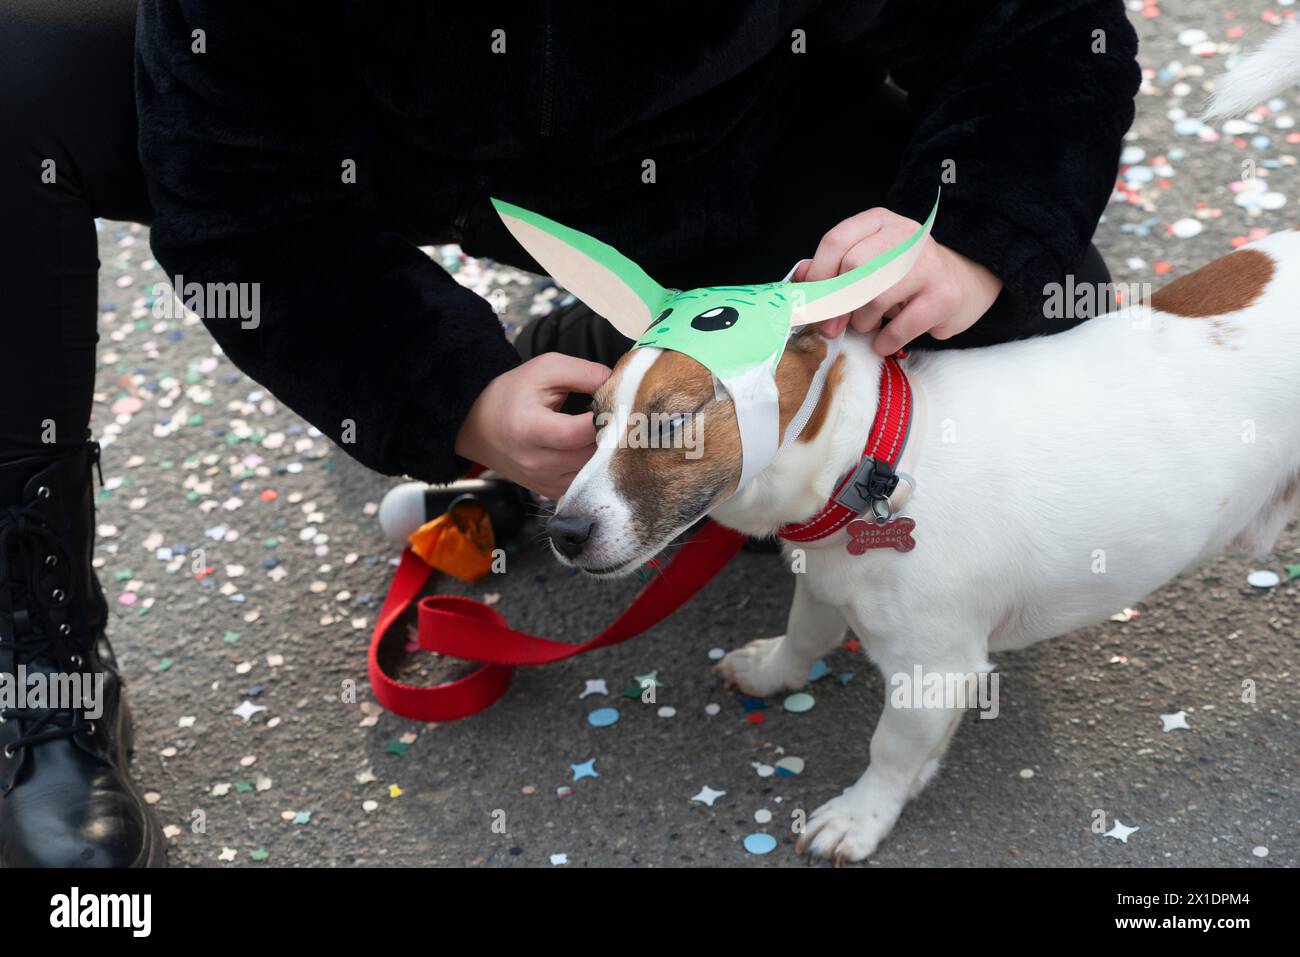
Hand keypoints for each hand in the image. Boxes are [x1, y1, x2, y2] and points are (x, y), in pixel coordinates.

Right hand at [454, 353, 609, 499]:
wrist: (478, 426)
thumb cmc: (511, 394)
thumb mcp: (545, 369)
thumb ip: (585, 373)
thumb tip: (620, 385)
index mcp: (529, 429)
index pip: (578, 433)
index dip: (604, 419)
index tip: (619, 405)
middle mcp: (535, 462)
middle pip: (590, 456)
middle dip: (612, 437)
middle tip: (625, 419)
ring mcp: (543, 482)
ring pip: (593, 474)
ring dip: (608, 455)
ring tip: (613, 433)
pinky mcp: (550, 492)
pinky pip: (585, 485)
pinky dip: (596, 469)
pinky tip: (597, 450)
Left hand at [796, 208, 1002, 354]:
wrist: (961, 283)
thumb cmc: (903, 276)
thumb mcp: (868, 261)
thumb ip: (834, 268)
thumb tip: (801, 280)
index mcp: (879, 222)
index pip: (837, 241)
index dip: (818, 276)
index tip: (812, 302)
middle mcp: (906, 236)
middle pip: (853, 267)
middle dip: (836, 304)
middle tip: (833, 326)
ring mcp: (928, 264)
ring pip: (875, 297)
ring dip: (862, 322)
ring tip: (867, 324)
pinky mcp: (944, 296)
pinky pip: (900, 327)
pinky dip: (884, 341)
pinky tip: (884, 340)